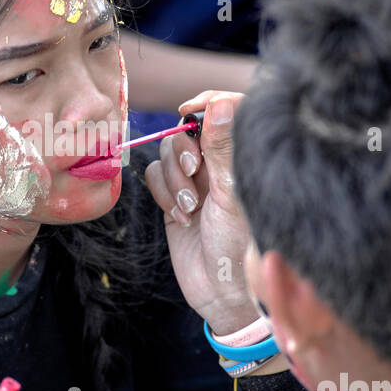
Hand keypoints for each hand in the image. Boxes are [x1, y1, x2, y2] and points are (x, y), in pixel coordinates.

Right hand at [144, 91, 255, 336]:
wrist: (215, 287)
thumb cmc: (234, 243)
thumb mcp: (228, 192)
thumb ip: (221, 147)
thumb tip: (222, 103)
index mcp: (237, 158)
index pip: (222, 111)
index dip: (205, 105)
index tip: (189, 111)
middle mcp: (216, 164)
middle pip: (184, 133)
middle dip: (183, 154)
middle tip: (195, 175)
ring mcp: (193, 180)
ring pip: (165, 154)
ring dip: (173, 181)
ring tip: (190, 209)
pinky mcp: (172, 196)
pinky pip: (153, 176)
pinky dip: (162, 193)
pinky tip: (179, 216)